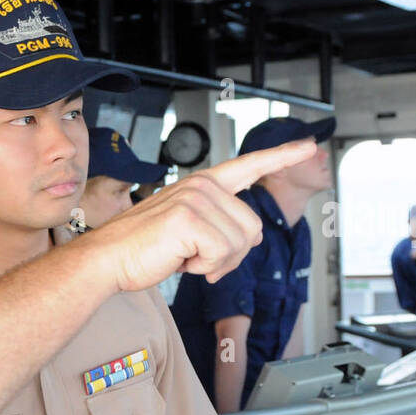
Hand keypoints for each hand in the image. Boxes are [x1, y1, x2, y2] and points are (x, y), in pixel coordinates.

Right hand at [86, 138, 317, 292]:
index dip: (281, 156)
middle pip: (252, 228)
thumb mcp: (188, 232)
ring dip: (216, 263)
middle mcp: (201, 186)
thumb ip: (219, 225)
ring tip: (184, 258)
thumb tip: (253, 236)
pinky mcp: (188, 219)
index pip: (248, 165)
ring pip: (241, 243)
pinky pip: (221, 254)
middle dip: (231, 255)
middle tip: (196, 259)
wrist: (107, 260)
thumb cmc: (142, 249)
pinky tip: (179, 261)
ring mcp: (195, 199)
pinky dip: (203, 268)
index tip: (308, 146)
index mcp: (202, 185)